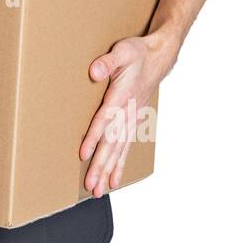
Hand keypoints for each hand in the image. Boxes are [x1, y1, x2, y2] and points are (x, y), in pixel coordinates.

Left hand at [79, 30, 178, 196]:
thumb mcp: (122, 51)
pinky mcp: (133, 122)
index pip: (106, 121)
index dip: (94, 137)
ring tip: (100, 191)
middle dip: (101, 165)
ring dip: (109, 171)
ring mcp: (132, 120)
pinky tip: (114, 180)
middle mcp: (127, 113)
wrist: (159, 58)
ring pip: (119, 150)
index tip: (84, 154)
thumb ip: (108, 62)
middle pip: (112, 143)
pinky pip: (126, 148)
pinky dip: (120, 165)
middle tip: (91, 186)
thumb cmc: (138, 54)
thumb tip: (94, 71)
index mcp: (121, 97)